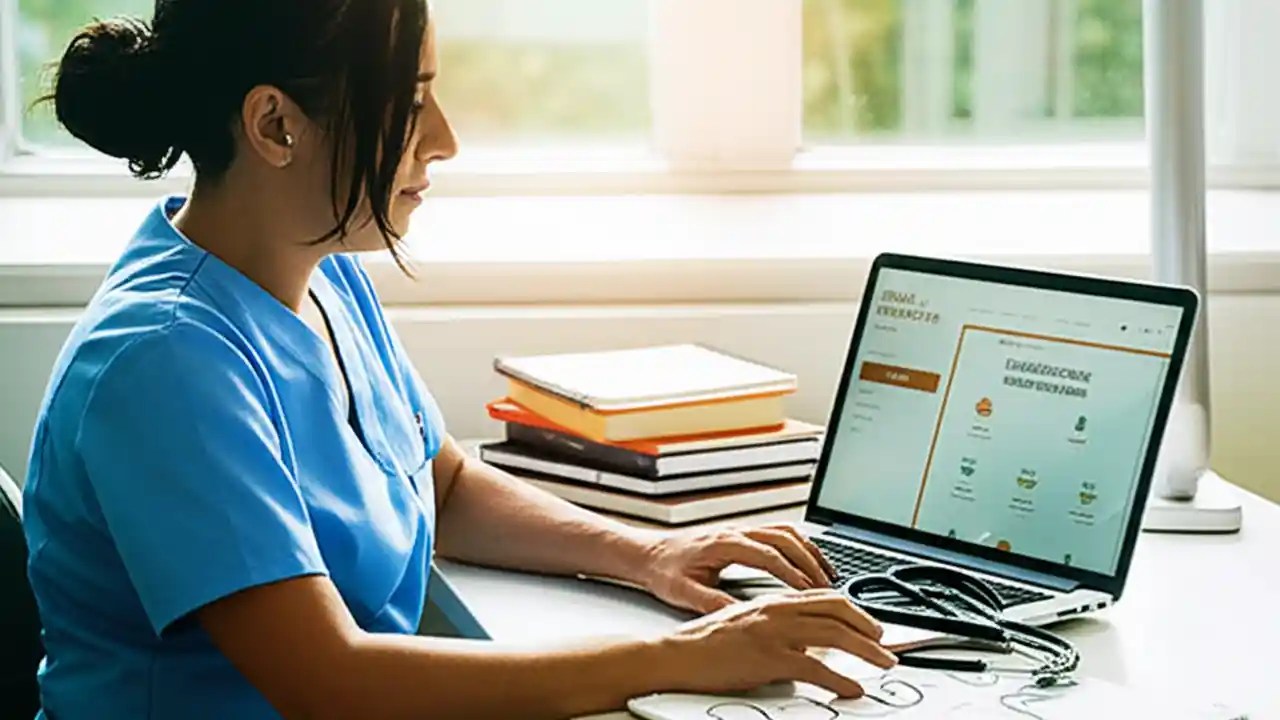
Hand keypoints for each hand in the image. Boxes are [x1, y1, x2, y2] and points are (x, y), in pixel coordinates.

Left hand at [640, 524, 836, 614]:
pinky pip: (779, 532)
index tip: (811, 591)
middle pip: (785, 540)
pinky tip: (810, 561)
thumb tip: (742, 616)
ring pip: (786, 532)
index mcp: (723, 545)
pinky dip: (800, 545)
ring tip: (829, 575)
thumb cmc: (663, 571)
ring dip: (810, 551)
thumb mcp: (684, 593)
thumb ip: (713, 603)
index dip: (792, 574)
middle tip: (829, 587)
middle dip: (810, 563)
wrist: (647, 553)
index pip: (767, 556)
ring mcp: (740, 529)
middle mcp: (735, 532)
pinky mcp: (742, 533)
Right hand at [660, 589, 896, 697]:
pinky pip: (815, 668)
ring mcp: (773, 632)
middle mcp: (776, 609)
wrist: (676, 654)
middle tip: (885, 643)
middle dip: (867, 626)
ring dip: (865, 649)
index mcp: (772, 600)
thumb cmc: (706, 642)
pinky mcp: (767, 657)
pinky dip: (839, 679)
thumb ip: (779, 627)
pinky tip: (851, 688)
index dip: (854, 609)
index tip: (871, 624)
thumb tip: (809, 644)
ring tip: (882, 663)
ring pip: (833, 634)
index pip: (824, 596)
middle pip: (836, 609)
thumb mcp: (748, 623)